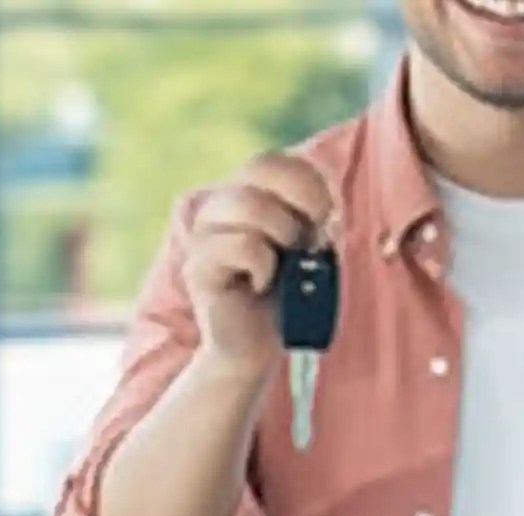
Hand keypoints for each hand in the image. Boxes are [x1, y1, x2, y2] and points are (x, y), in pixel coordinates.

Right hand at [183, 152, 334, 378]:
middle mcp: (219, 207)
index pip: (270, 161)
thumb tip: (326, 208)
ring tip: (282, 264)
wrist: (259, 347)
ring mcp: (204, 234)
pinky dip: (263, 265)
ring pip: (248, 204)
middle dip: (297, 206)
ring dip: (282, 234)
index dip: (305, 181)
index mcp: (246, 196)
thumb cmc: (287, 296)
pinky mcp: (198, 266)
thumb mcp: (310, 249)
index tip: (324, 216)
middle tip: (304, 243)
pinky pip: (241, 246)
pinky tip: (259, 284)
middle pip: (257, 168)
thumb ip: (314, 220)